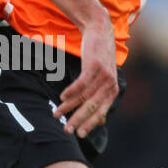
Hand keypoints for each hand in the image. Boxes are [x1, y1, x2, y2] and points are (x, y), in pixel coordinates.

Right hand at [53, 12, 116, 136]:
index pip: (100, 113)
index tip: (78, 135)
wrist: (100, 31)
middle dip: (77, 121)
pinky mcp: (94, 66)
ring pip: (83, 97)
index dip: (89, 125)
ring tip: (56, 114)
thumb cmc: (99, 58)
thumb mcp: (104, 79)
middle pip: (91, 108)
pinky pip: (81, 83)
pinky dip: (71, 92)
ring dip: (68, 107)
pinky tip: (62, 98)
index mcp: (112, 92)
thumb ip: (101, 97)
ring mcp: (103, 76)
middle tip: (66, 130)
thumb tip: (100, 122)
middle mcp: (110, 86)